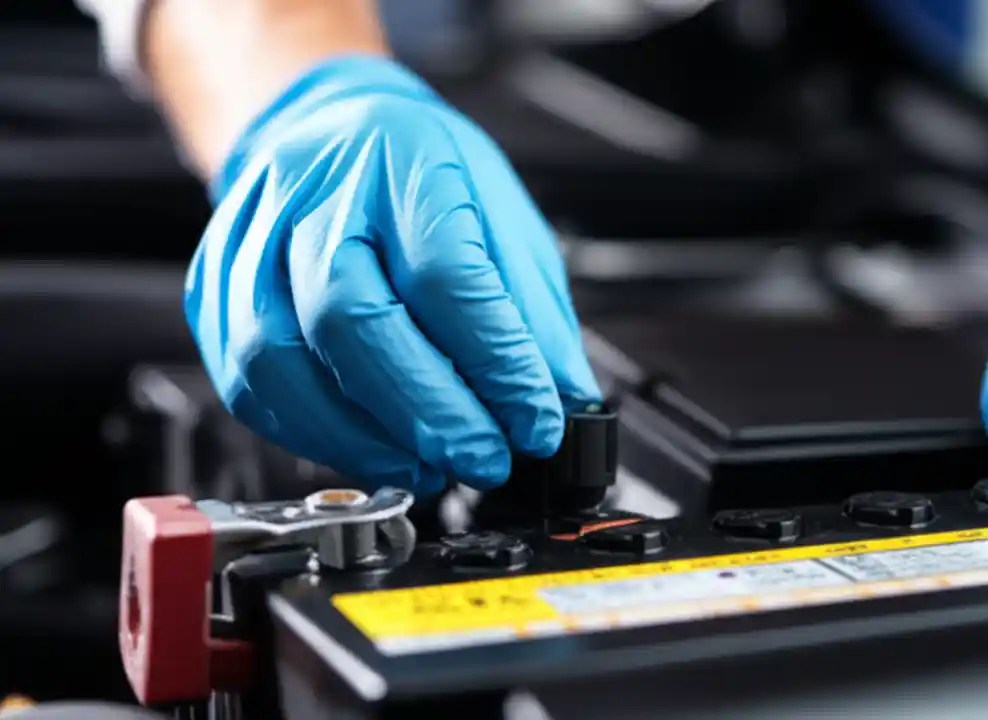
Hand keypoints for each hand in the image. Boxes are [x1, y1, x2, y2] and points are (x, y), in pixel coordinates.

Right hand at [185, 56, 600, 493]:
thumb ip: (531, 312)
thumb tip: (561, 401)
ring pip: (281, 359)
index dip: (496, 364)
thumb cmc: (421, 171)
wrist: (330, 130)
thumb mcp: (502, 215)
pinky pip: (246, 383)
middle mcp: (310, 194)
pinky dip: (313, 435)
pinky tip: (368, 449)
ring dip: (363, 438)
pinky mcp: (214, 291)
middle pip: (351, 318)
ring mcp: (248, 242)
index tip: (536, 422)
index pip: (445, 275)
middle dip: (428, 412)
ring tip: (429, 466)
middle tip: (484, 458)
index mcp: (399, 162)